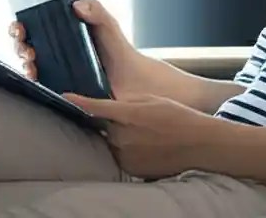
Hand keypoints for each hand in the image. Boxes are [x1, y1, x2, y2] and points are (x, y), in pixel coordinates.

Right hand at [8, 0, 159, 95]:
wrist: (131, 81)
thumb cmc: (119, 50)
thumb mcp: (107, 25)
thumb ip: (96, 11)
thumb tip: (76, 6)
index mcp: (61, 31)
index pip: (32, 25)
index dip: (20, 25)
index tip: (20, 26)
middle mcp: (54, 49)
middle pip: (25, 44)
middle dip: (19, 44)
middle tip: (27, 47)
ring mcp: (55, 69)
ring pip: (28, 64)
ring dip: (23, 62)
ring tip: (32, 62)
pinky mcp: (59, 87)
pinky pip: (39, 84)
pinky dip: (32, 81)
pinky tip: (35, 78)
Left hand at [63, 92, 220, 178]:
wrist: (199, 144)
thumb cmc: (178, 117)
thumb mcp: (152, 101)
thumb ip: (127, 102)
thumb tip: (110, 104)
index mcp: (128, 114)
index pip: (96, 107)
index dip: (79, 101)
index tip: (65, 96)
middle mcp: (123, 136)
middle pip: (105, 127)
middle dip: (112, 123)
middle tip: (131, 120)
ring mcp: (127, 155)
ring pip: (112, 143)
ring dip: (119, 138)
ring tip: (144, 135)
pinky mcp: (132, 169)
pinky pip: (121, 157)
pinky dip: (127, 151)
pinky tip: (146, 146)